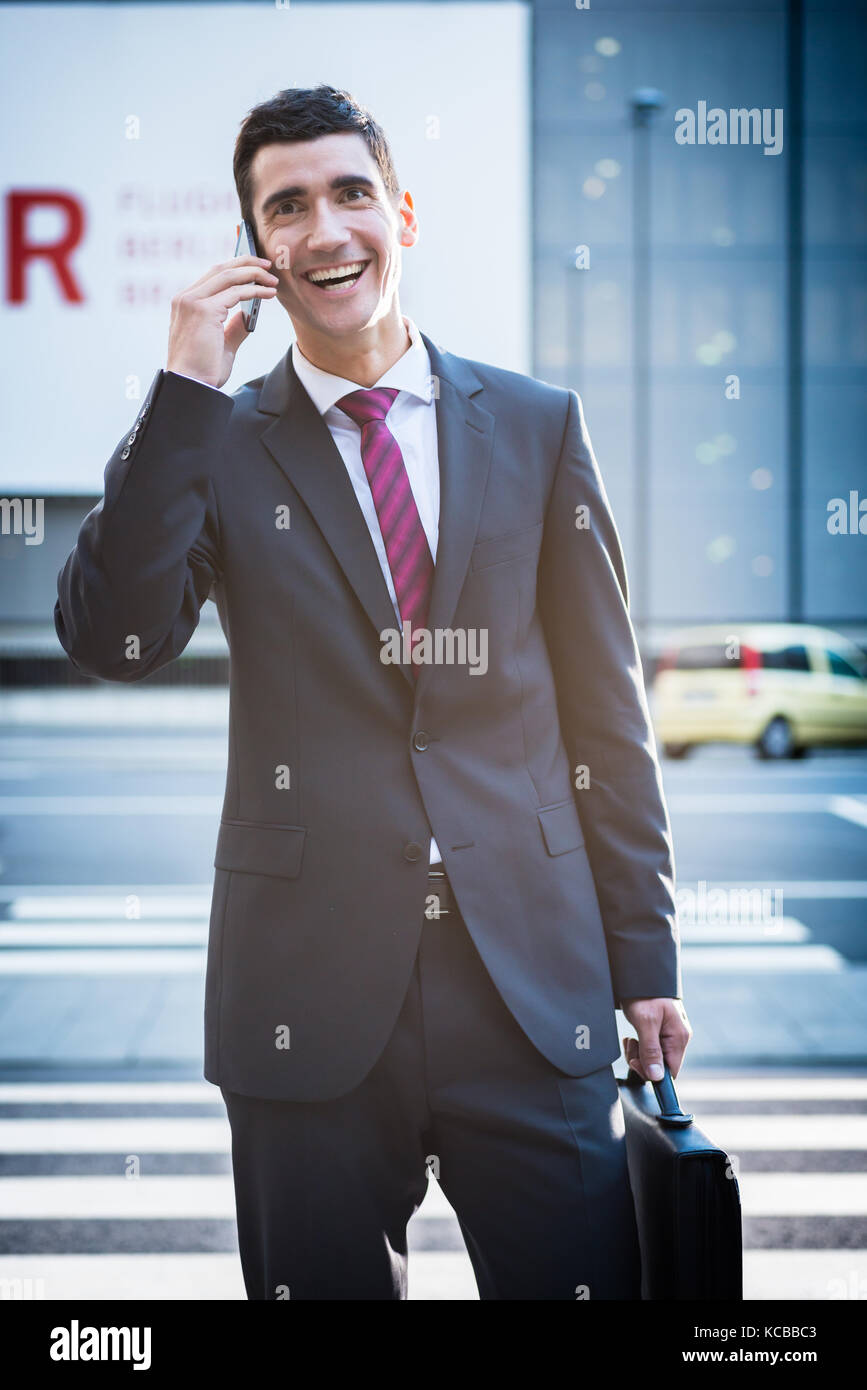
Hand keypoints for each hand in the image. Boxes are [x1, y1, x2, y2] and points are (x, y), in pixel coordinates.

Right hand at [166, 255, 278, 388]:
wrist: (191, 387)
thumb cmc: (203, 371)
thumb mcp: (221, 345)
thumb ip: (232, 327)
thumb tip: (247, 315)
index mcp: (185, 304)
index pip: (211, 276)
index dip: (234, 268)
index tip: (253, 267)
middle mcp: (185, 298)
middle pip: (219, 268)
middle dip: (246, 262)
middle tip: (267, 265)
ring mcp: (193, 302)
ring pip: (228, 276)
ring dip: (254, 274)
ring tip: (272, 280)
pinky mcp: (204, 311)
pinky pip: (236, 293)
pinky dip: (255, 290)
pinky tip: (269, 293)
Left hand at [620, 997, 691, 1081]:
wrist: (639, 975)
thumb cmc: (644, 995)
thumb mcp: (645, 1023)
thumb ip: (651, 1050)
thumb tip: (656, 1076)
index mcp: (680, 1037)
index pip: (672, 1071)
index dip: (653, 1073)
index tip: (637, 1063)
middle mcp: (678, 1037)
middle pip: (661, 1066)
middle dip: (642, 1061)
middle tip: (631, 1045)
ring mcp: (669, 1035)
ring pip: (654, 1058)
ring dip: (638, 1053)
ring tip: (630, 1039)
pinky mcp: (660, 1031)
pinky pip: (651, 1048)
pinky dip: (639, 1046)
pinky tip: (633, 1036)